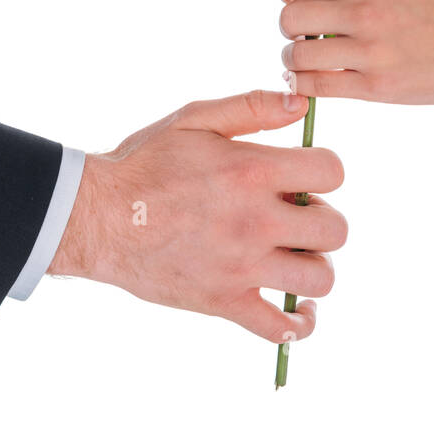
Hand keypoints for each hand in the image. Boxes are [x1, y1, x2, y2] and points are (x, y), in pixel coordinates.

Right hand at [48, 90, 346, 341]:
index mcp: (252, 171)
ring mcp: (241, 267)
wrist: (97, 217)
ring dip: (314, 266)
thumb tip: (302, 104)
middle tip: (294, 215)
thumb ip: (252, 107)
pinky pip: (281, 328)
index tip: (303, 174)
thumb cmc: (144, 163)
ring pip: (319, 279)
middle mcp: (255, 221)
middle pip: (335, 229)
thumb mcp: (194, 119)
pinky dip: (300, 324)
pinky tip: (299, 307)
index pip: (331, 172)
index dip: (325, 170)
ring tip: (292, 254)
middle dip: (322, 218)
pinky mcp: (223, 302)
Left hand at [274, 0, 433, 103]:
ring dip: (293, 56)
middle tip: (301, 29)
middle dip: (289, 23)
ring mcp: (370, 53)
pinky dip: (303, 84)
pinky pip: (316, 86)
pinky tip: (310, 79)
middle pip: (290, 16)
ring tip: (306, 56)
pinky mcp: (375, 88)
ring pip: (297, 55)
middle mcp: (366, 12)